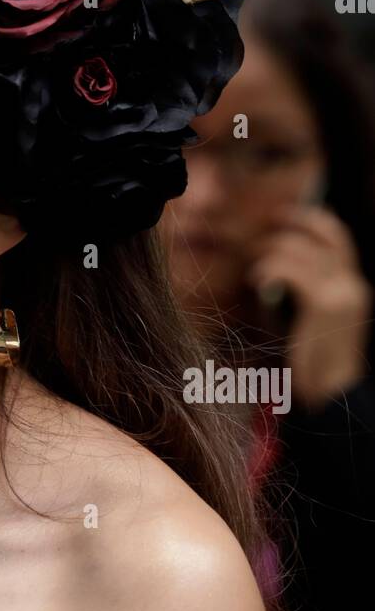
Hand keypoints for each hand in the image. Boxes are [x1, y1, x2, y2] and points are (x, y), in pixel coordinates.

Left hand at [247, 207, 372, 410]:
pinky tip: (258, 281)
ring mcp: (340, 292)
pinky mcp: (323, 304)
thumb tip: (281, 264)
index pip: (339, 236)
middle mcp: (353, 283)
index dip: (312, 218)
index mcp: (354, 286)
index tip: (283, 215)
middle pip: (324, 232)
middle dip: (292, 221)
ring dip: (270, 252)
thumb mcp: (317, 318)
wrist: (334, 395)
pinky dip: (268, 270)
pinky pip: (289, 270)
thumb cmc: (317, 362)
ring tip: (255, 269)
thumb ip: (308, 290)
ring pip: (299, 249)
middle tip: (264, 226)